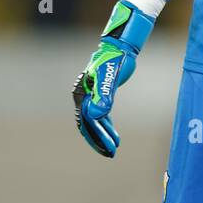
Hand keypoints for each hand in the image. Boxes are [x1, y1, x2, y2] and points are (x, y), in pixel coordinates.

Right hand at [72, 0, 154, 157]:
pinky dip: (108, 127)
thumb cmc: (114, 60)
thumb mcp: (109, 79)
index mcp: (82, 95)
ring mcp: (91, 97)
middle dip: (98, 140)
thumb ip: (104, 97)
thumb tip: (97, 117)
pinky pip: (101, 117)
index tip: (110, 148)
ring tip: (114, 149)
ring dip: (103, 136)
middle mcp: (84, 98)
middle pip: (88, 125)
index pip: (87, 121)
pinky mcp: (101, 97)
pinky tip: (115, 137)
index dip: (97, 136)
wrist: (120, 48)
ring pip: (94, 122)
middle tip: (111, 154)